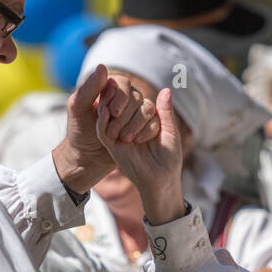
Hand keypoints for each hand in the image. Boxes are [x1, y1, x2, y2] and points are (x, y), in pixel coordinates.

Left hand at [54, 64, 160, 194]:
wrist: (87, 156)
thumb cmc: (79, 130)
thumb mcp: (77, 108)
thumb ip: (88, 88)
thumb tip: (102, 67)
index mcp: (109, 87)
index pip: (123, 83)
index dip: (120, 96)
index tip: (113, 112)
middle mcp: (125, 97)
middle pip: (137, 96)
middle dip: (127, 114)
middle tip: (114, 131)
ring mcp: (135, 111)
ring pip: (147, 108)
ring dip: (137, 123)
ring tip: (124, 138)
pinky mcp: (143, 126)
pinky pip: (154, 122)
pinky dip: (146, 131)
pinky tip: (135, 140)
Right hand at [97, 87, 184, 223]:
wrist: (162, 181)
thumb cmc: (169, 159)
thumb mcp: (170, 132)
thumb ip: (165, 112)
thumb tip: (166, 89)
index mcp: (144, 121)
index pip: (139, 103)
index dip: (144, 109)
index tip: (157, 130)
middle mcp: (130, 126)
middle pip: (125, 106)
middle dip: (132, 113)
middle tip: (141, 139)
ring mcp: (120, 135)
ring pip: (112, 113)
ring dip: (118, 113)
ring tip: (129, 130)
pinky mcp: (111, 145)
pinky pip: (102, 128)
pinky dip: (102, 117)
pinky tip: (107, 113)